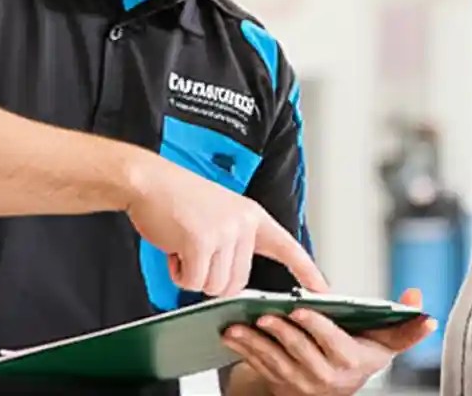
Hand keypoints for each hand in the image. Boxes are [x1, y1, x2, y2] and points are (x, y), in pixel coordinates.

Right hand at [123, 152, 327, 297]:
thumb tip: (232, 282)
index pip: (287, 246)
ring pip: (214, 286)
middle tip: (195, 250)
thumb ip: (233, 243)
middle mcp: (243, 224)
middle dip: (211, 276)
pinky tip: (174, 248)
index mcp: (251, 215)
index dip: (306, 270)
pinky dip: (178, 273)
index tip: (323, 289)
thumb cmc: (176, 199)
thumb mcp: (218, 215)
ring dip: (193, 274)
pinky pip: (192, 281)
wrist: (148, 181)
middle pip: (237, 283)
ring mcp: (224, 232)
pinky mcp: (201, 242)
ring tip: (183, 243)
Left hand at [222, 288, 436, 395]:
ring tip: (237, 324)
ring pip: (274, 361)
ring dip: (254, 343)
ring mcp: (300, 382)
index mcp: (349, 361)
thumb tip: (422, 307)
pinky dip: (242, 350)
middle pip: (299, 352)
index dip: (316, 327)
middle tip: (265, 314)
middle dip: (281, 333)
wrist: (336, 388)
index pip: (332, 343)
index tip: (301, 310)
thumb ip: (405, 327)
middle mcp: (325, 376)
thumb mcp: (385, 343)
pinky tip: (230, 333)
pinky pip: (258, 366)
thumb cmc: (359, 355)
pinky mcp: (279, 383)